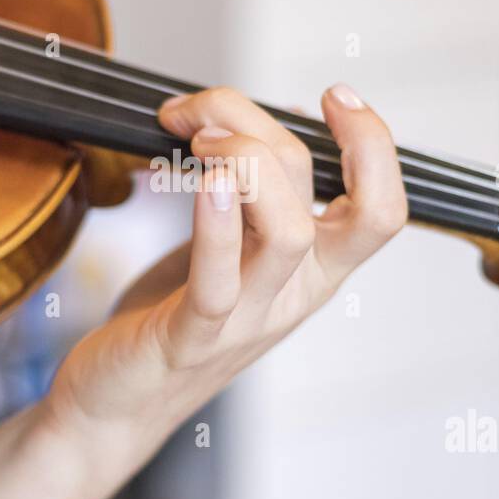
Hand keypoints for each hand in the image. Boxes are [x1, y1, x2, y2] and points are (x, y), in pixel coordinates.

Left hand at [42, 84, 408, 460]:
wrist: (115, 402)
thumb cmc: (170, 315)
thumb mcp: (230, 246)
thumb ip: (262, 192)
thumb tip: (292, 118)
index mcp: (313, 271)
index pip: (384, 209)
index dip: (374, 144)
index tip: (336, 95)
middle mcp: (293, 295)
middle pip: (329, 201)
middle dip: (267, 130)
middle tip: (203, 118)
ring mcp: (246, 321)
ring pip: (289, 235)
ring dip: (245, 166)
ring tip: (195, 145)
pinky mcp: (189, 340)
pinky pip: (217, 285)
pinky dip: (214, 228)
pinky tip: (200, 183)